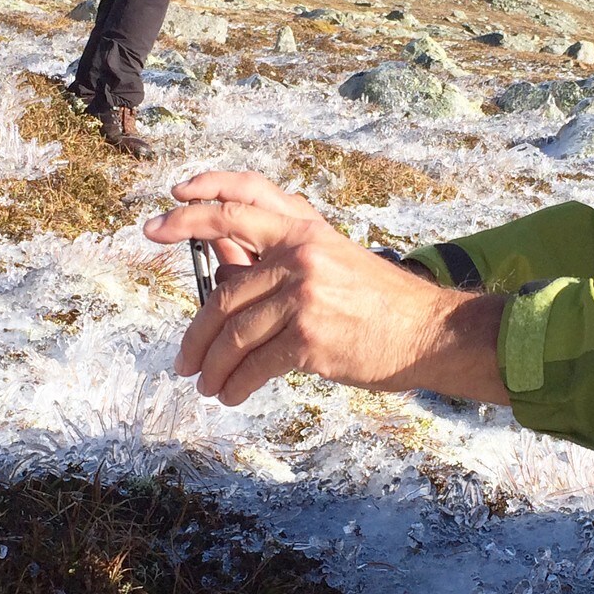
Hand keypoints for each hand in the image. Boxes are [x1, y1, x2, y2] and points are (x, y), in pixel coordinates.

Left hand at [142, 171, 509, 406]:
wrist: (429, 332)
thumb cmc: (381, 302)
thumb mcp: (331, 262)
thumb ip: (276, 259)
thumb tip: (217, 258)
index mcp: (305, 230)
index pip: (243, 199)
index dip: (199, 198)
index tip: (164, 210)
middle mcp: (300, 255)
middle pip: (222, 292)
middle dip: (196, 333)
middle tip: (182, 359)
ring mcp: (303, 295)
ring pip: (233, 334)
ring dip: (213, 367)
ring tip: (208, 386)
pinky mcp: (309, 337)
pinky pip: (254, 364)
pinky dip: (236, 384)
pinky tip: (232, 395)